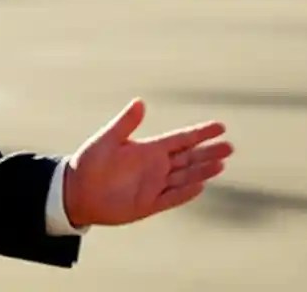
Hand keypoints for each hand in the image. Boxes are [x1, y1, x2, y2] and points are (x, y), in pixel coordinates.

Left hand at [62, 99, 231, 227]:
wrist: (76, 192)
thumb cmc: (89, 162)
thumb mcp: (107, 140)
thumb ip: (125, 123)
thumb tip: (140, 101)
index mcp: (148, 148)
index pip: (181, 139)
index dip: (200, 133)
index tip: (220, 127)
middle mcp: (155, 166)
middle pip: (189, 158)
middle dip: (209, 152)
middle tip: (230, 147)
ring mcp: (154, 185)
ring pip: (184, 177)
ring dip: (202, 171)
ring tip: (221, 164)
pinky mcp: (148, 204)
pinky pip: (172, 198)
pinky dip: (186, 193)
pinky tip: (201, 186)